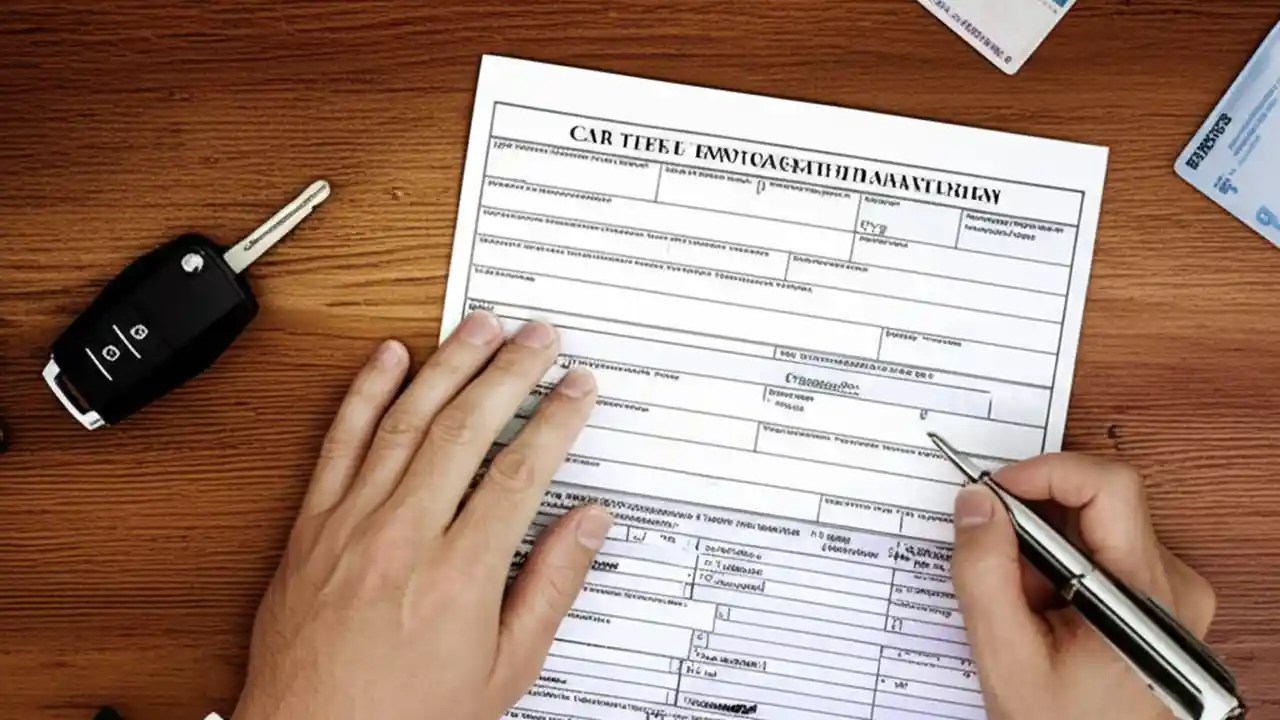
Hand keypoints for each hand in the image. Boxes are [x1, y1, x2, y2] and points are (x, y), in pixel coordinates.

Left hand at [233, 312, 612, 719]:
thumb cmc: (406, 714)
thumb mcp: (504, 669)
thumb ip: (550, 588)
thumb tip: (586, 525)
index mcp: (459, 575)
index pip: (520, 472)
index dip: (556, 419)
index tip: (578, 388)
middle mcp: (404, 536)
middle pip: (467, 428)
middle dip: (510, 372)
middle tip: (540, 338)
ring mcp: (352, 523)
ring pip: (406, 420)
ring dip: (448, 365)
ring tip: (481, 327)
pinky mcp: (313, 524)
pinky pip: (339, 442)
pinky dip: (364, 393)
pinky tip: (389, 357)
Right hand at [949, 454, 1216, 719]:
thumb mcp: (1006, 657)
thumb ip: (984, 572)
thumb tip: (974, 502)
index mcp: (1146, 594)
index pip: (1107, 486)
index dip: (1043, 473)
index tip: (993, 491)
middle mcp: (1174, 585)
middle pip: (1097, 505)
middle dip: (1032, 525)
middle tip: (995, 564)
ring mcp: (1173, 595)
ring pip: (1096, 530)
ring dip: (1043, 553)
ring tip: (1021, 608)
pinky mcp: (1161, 603)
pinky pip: (1104, 556)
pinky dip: (1061, 571)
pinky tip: (1042, 618)